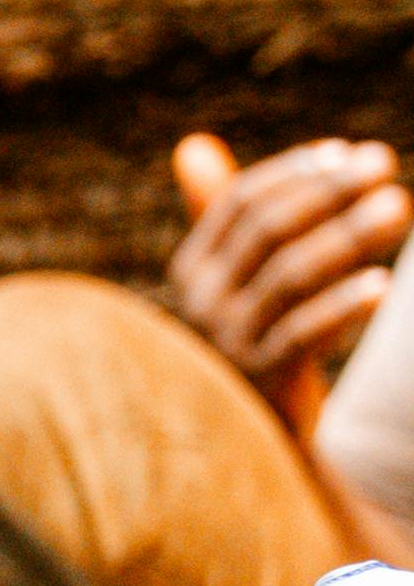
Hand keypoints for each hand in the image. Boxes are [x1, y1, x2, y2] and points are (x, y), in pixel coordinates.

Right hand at [168, 129, 401, 401]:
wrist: (249, 440)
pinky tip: (383, 284)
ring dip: (349, 235)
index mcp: (192, 268)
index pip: (240, 203)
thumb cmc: (247, 341)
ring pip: (291, 276)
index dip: (294, 172)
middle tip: (385, 163)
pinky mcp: (260, 381)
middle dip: (330, 192)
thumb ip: (218, 218)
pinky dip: (343, 306)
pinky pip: (303, 336)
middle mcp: (201, 301)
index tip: (347, 152)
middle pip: (268, 231)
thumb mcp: (231, 282)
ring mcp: (228, 342)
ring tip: (400, 205)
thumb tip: (193, 145)